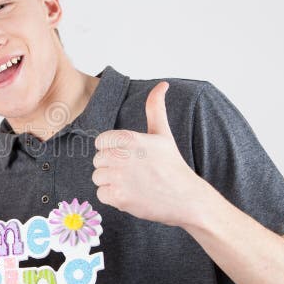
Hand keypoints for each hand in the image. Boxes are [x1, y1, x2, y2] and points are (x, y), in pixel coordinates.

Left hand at [92, 81, 209, 226]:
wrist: (186, 198)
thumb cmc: (172, 165)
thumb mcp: (163, 134)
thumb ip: (155, 108)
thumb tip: (162, 84)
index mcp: (128, 139)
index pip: (100, 142)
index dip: (112, 150)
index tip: (129, 157)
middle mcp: (121, 157)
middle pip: (98, 160)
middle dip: (112, 167)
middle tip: (134, 173)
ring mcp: (118, 178)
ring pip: (97, 178)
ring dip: (111, 183)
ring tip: (133, 184)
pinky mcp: (118, 197)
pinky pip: (101, 194)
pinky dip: (113, 198)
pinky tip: (131, 195)